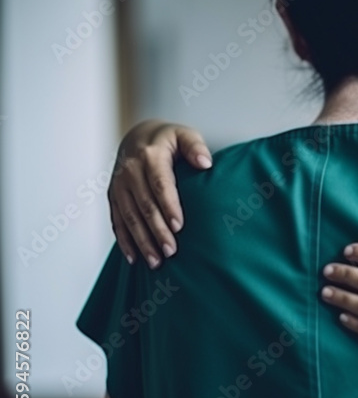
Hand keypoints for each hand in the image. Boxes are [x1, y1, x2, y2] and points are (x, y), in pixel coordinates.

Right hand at [109, 120, 211, 267]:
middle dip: (157, 230)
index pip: (159, 184)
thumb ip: (195, 146)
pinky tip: (135, 259)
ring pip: (129, 217)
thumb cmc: (168, 139)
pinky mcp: (113, 196)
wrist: (137, 136)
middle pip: (144, 206)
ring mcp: (118, 185)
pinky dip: (125, 241)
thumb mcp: (185, 134)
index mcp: (149, 156)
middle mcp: (129, 171)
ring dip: (142, 241)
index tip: (179, 226)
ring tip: (156, 262)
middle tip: (171, 252)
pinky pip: (117, 221)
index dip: (168, 206)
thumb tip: (205, 163)